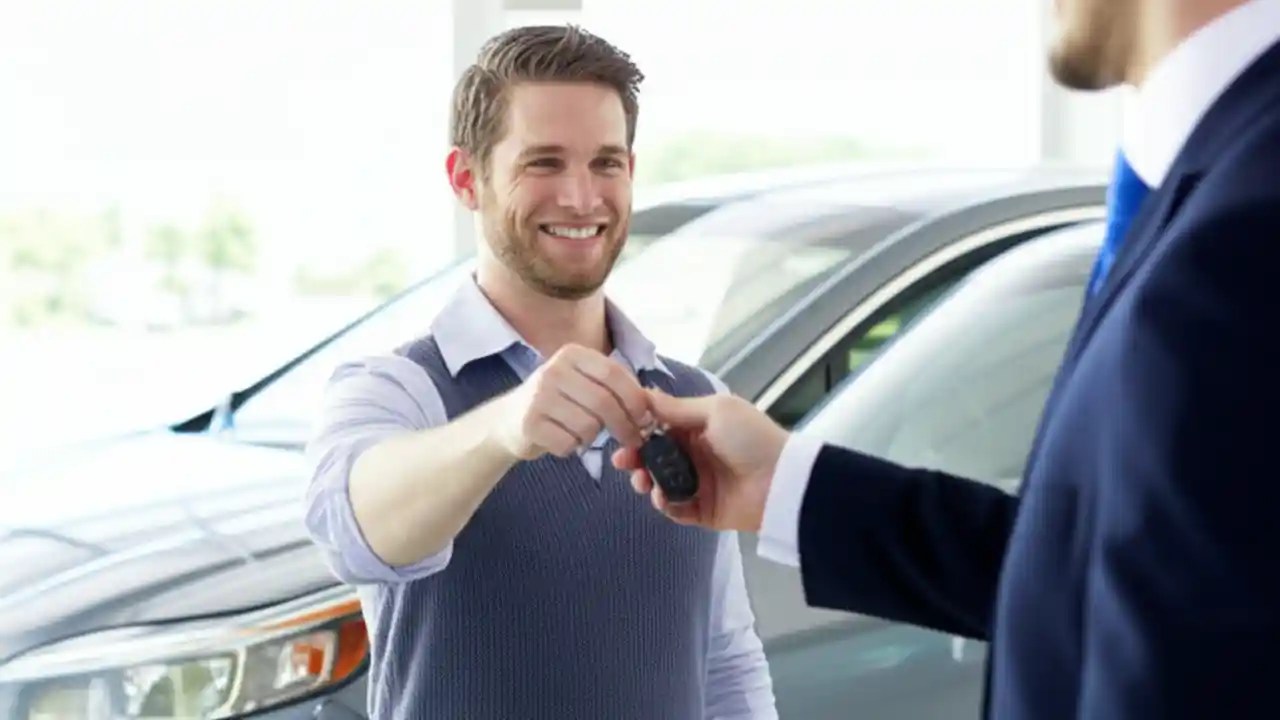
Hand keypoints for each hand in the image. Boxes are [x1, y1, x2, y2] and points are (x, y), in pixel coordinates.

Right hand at [490, 344, 651, 460]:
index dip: (635, 399)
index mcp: (572, 354)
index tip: (646, 418)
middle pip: (604, 402)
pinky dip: (572, 447)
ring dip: (593, 437)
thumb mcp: (583, 382)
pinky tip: (562, 439)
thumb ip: (613, 388)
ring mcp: (538, 396)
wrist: (508, 420)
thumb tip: (651, 407)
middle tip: (632, 439)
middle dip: (625, 425)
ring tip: (581, 433)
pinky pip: (569, 443)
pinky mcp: (529, 423)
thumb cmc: (558, 402)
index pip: (614, 374)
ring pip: (588, 425)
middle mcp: (554, 370)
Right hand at [611, 388, 788, 531]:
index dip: (639, 430)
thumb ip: (676, 407)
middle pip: (655, 457)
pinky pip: (676, 509)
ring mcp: (700, 483)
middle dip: (635, 458)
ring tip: (642, 482)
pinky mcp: (704, 510)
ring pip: (661, 483)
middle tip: (623, 461)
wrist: (781, 481)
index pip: (660, 427)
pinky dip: (665, 504)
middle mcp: (697, 454)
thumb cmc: (751, 437)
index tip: (621, 432)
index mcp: (699, 427)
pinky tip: (662, 498)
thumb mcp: (715, 411)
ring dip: (646, 481)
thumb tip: (644, 394)